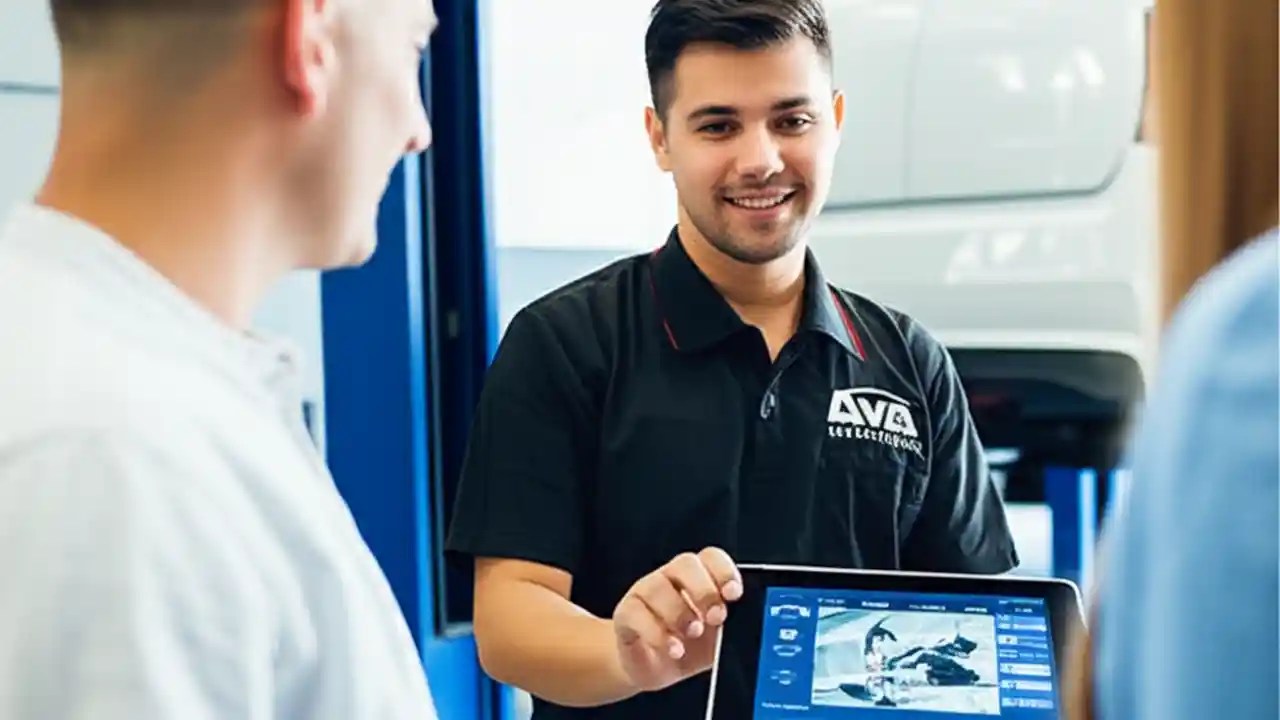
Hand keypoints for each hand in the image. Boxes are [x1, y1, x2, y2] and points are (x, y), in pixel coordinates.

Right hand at [611, 547, 742, 692]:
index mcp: (700, 578)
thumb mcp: (717, 639)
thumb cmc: (689, 647)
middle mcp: (671, 579)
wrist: (654, 668)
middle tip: (715, 617)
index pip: (711, 558)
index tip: (734, 594)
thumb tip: (747, 623)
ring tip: (692, 634)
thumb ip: (730, 627)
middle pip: (685, 563)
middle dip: (703, 590)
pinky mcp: (626, 614)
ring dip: (679, 613)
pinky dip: (658, 634)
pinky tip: (674, 649)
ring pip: (658, 587)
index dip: (724, 572)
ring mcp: (645, 593)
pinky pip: (636, 614)